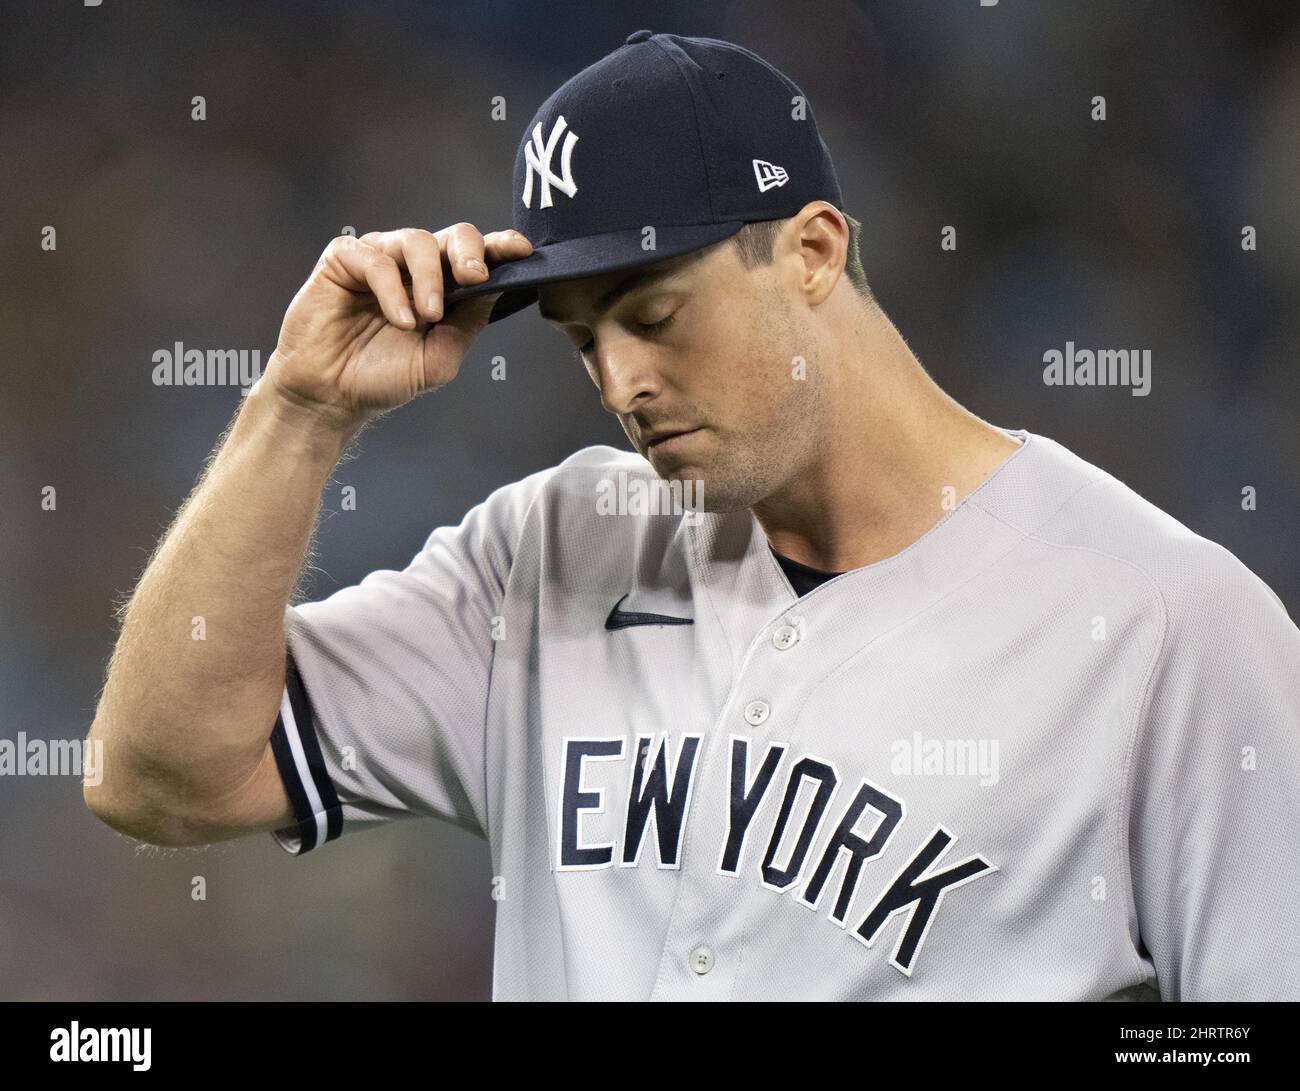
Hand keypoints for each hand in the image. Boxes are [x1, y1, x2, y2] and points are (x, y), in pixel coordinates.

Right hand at [264, 224, 531, 429]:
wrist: (332, 395)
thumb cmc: (383, 377)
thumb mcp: (440, 357)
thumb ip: (468, 322)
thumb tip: (496, 288)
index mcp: (444, 286)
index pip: (479, 257)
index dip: (501, 247)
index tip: (522, 250)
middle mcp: (414, 266)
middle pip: (453, 236)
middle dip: (469, 253)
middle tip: (475, 277)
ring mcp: (380, 258)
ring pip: (417, 241)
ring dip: (430, 278)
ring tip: (428, 317)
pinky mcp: (345, 259)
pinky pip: (376, 259)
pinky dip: (392, 289)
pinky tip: (400, 320)